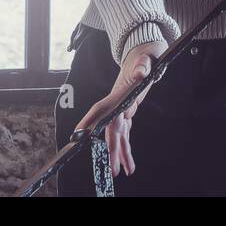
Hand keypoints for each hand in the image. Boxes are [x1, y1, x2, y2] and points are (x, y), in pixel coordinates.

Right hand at [73, 38, 167, 176]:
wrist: (144, 54)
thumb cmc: (144, 57)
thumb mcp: (145, 60)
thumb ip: (142, 66)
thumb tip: (140, 72)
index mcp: (119, 93)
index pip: (102, 109)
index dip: (90, 122)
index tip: (80, 136)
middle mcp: (117, 103)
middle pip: (110, 129)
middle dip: (111, 149)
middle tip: (114, 169)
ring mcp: (121, 108)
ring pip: (117, 135)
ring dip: (120, 153)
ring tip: (124, 171)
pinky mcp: (128, 111)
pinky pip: (125, 133)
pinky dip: (127, 147)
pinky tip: (129, 162)